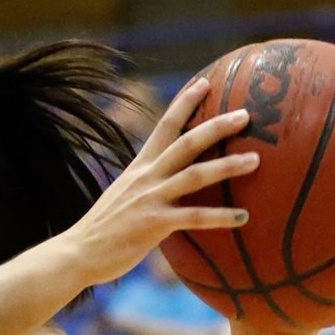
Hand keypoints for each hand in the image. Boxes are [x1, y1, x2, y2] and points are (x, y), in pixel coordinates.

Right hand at [64, 77, 258, 286]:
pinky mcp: (153, 224)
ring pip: (194, 175)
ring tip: (256, 160)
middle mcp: (145, 177)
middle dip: (216, 126)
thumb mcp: (125, 196)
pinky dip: (220, 217)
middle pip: (186, 143)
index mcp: (139, 167)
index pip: (164, 126)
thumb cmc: (104, 229)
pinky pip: (193, 217)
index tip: (205, 82)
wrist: (78, 252)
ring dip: (227, 166)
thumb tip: (171, 185)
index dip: (185, 102)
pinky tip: (244, 217)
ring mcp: (149, 199)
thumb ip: (148, 186)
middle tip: (246, 114)